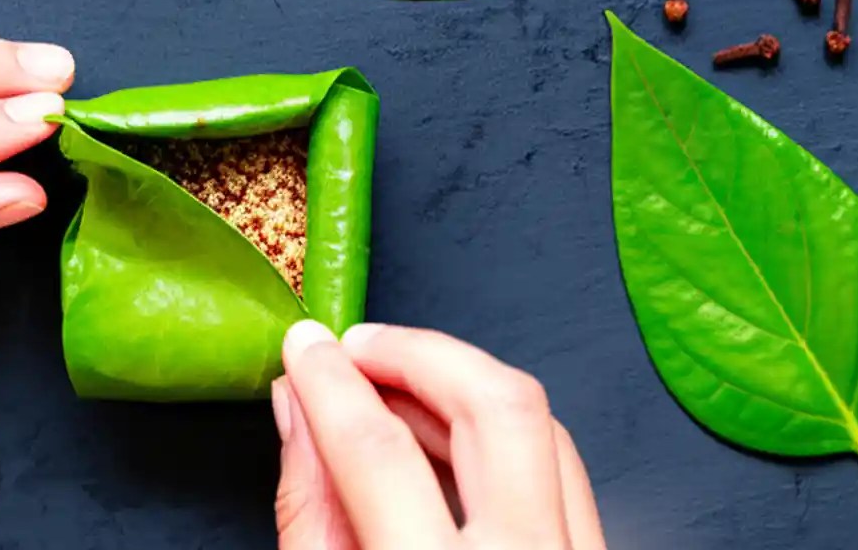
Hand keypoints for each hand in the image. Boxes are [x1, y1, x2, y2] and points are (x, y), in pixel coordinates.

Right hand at [271, 320, 607, 549]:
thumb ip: (308, 510)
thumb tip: (300, 408)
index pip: (379, 453)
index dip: (330, 385)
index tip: (304, 346)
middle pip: (497, 406)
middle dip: (421, 353)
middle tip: (358, 347)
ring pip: (539, 422)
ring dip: (461, 384)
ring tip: (392, 387)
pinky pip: (558, 465)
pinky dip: (496, 431)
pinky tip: (444, 433)